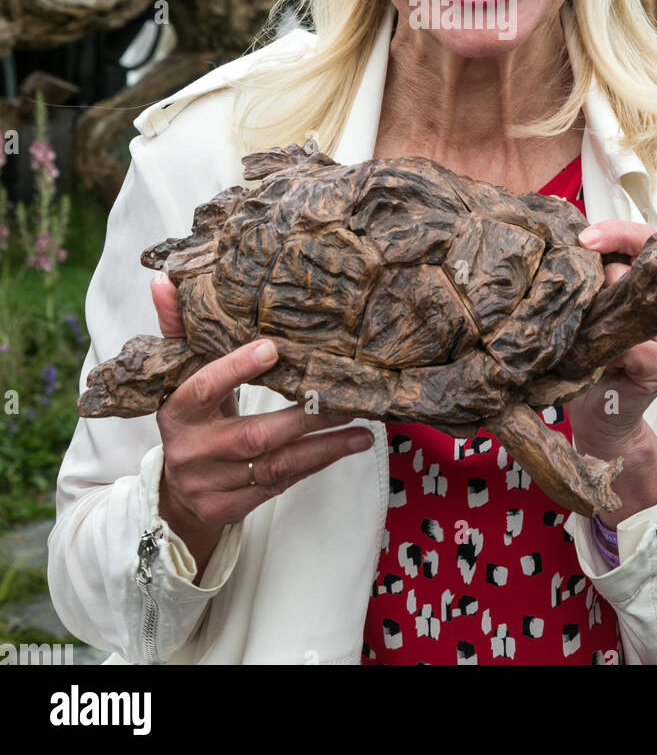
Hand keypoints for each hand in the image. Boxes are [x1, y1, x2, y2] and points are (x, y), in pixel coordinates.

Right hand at [150, 273, 373, 580]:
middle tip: (345, 397)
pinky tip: (343, 448)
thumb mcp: (181, 376)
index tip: (273, 347)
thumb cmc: (193, 419)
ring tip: (361, 431)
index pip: (205, 386)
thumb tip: (163, 280)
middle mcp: (191, 449)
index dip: (237, 368)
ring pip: (273, 465)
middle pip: (253, 434)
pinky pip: (279, 485)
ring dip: (322, 447)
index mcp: (177, 409)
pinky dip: (313, 465)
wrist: (177, 495)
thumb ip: (178, 329)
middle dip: (304, 417)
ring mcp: (209, 483)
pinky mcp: (229, 509)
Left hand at [566, 221, 656, 459]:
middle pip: (635, 266)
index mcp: (644, 283)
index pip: (644, 239)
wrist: (598, 418)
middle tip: (580, 299)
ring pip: (634, 302)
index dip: (617, 232)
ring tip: (585, 335)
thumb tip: (561, 236)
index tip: (584, 238)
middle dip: (599, 277)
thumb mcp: (581, 312)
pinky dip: (611, 351)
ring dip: (601, 315)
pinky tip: (600, 362)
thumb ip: (584, 279)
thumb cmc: (584, 358)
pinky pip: (637, 345)